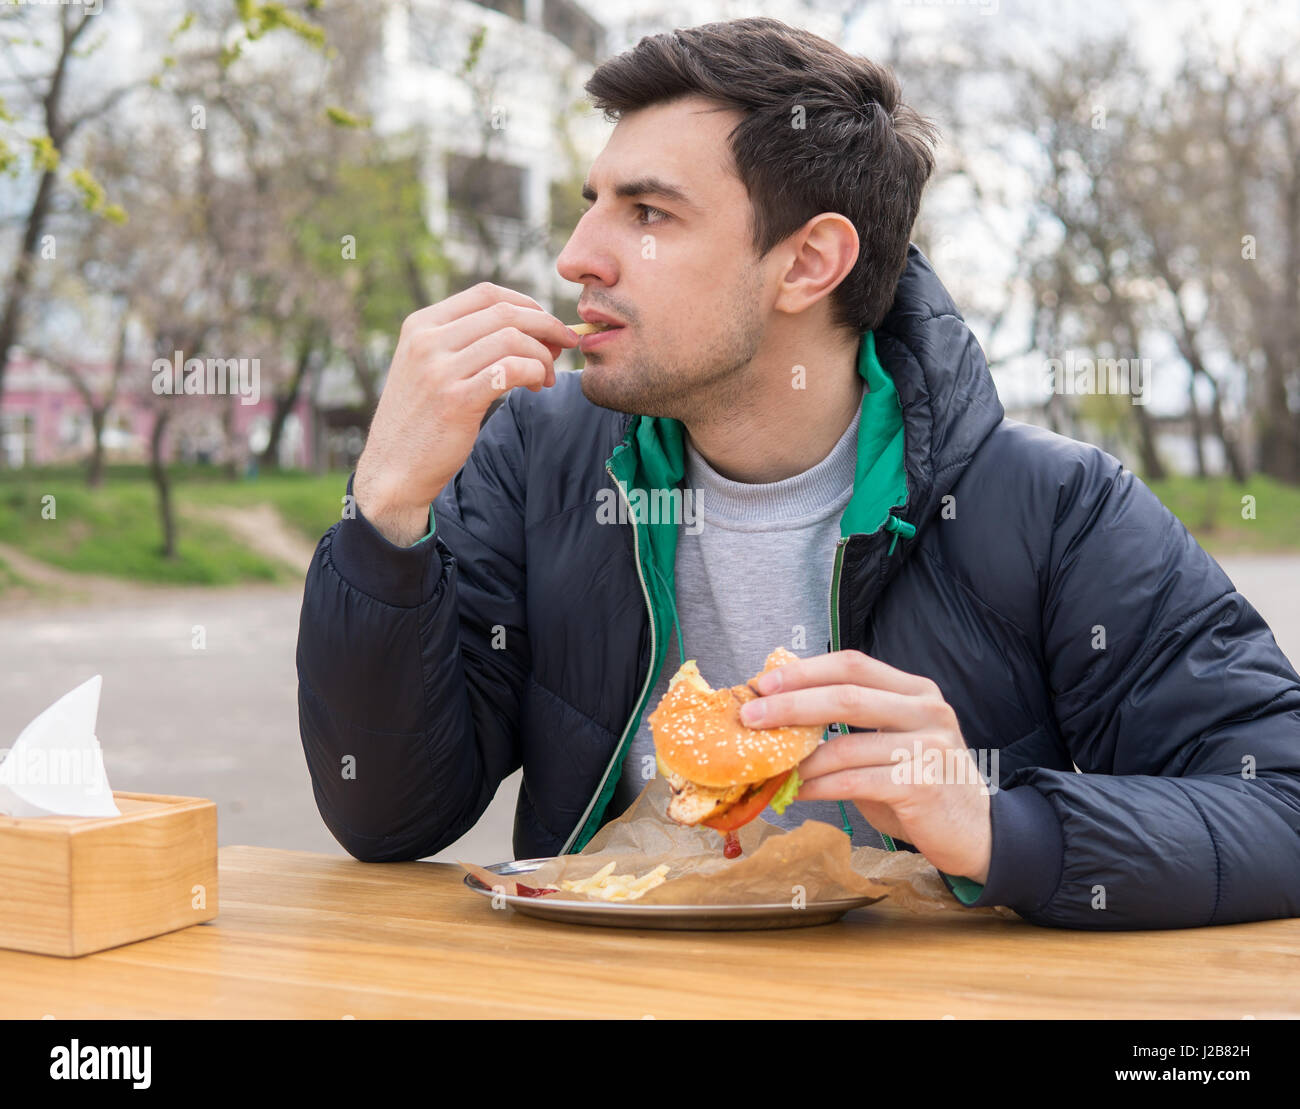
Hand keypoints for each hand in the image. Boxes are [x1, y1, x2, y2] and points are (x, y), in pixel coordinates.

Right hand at [354, 283, 578, 544]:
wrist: (393, 470)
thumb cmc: (422, 420)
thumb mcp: (427, 367)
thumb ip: (463, 342)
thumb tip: (526, 325)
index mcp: (420, 325)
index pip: (486, 294)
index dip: (527, 304)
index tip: (547, 323)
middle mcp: (427, 341)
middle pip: (505, 313)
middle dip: (546, 326)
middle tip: (564, 345)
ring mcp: (439, 370)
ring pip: (512, 340)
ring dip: (543, 356)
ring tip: (548, 377)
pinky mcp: (457, 400)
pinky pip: (512, 371)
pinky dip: (535, 372)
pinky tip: (538, 387)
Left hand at [738, 650, 991, 882]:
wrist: (976, 832)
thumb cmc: (920, 782)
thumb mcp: (891, 740)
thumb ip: (852, 722)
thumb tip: (780, 712)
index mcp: (915, 691)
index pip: (853, 664)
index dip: (805, 671)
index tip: (762, 683)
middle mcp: (926, 711)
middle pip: (846, 696)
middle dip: (790, 705)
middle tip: (749, 716)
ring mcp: (928, 747)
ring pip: (847, 745)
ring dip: (800, 758)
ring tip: (770, 766)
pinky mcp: (922, 785)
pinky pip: (855, 782)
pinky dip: (819, 788)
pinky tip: (797, 792)